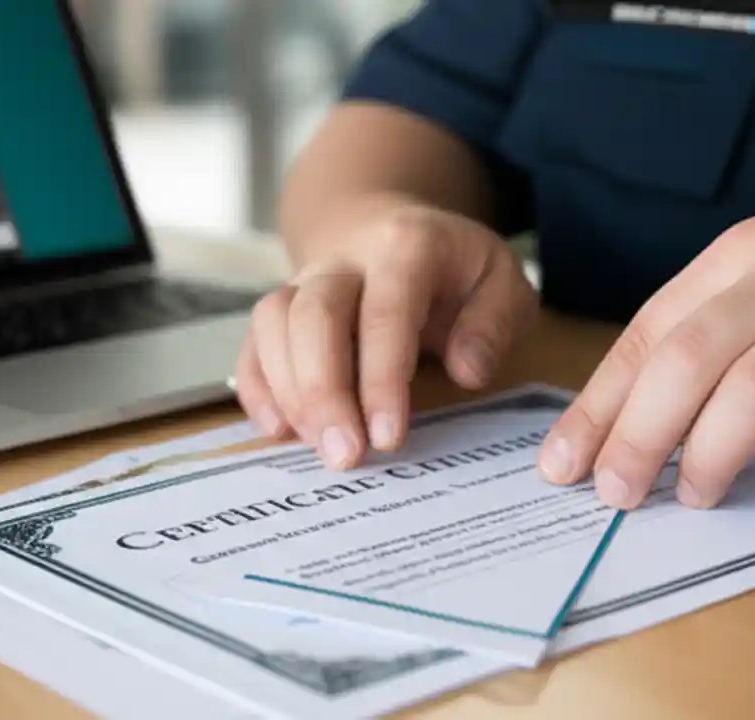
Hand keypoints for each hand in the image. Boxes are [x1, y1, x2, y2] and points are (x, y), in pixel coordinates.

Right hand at [236, 199, 536, 469]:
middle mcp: (344, 259)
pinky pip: (253, 341)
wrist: (388, 227)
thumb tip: (468, 370)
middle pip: (314, 315)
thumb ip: (494, 322)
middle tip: (346, 457)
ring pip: (274, 323)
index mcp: (406, 245)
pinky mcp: (280, 308)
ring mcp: (304, 280)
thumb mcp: (501, 279)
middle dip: (324, 392)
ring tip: (321, 448)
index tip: (389, 438)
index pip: (385, 313)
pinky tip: (280, 430)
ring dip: (290, 393)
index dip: (381, 380)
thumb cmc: (454, 268)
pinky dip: (258, 387)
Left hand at [539, 186, 754, 508]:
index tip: (561, 463)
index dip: (597, 405)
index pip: (647, 334)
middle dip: (636, 436)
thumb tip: (622, 416)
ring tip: (695, 492)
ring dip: (711, 455)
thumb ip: (705, 324)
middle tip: (615, 493)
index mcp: (737, 257)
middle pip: (687, 361)